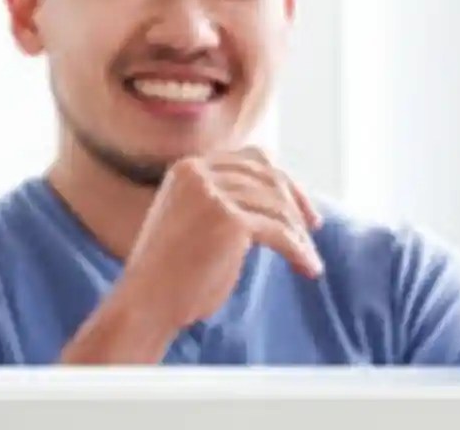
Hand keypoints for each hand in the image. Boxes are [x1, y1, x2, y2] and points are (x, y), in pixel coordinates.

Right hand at [58, 148, 323, 363]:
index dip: (281, 179)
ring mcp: (212, 194)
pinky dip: (298, 250)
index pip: (251, 158)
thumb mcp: (193, 219)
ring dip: (299, 233)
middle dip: (296, 201)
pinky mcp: (228, 220)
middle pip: (268, 175)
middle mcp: (198, 172)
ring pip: (276, 205)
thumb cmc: (170, 271)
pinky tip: (308, 266)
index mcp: (188, 168)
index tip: (298, 206)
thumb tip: (274, 199)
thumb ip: (222, 200)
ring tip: (309, 258)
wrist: (146, 302)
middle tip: (313, 227)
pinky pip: (279, 232)